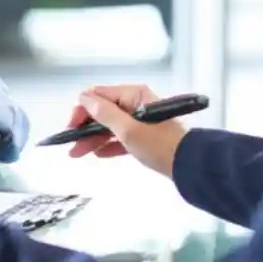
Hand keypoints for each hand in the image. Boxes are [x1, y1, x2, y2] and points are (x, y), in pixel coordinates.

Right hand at [66, 85, 187, 178]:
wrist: (191, 166)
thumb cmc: (161, 145)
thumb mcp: (128, 130)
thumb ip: (104, 113)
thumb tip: (85, 98)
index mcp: (133, 95)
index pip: (98, 96)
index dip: (81, 110)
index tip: (70, 127)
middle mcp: (136, 104)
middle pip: (102, 111)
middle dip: (85, 127)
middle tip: (71, 145)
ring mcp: (141, 120)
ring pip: (110, 126)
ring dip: (93, 139)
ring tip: (78, 154)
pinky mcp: (145, 137)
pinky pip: (121, 137)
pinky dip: (109, 145)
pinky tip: (97, 154)